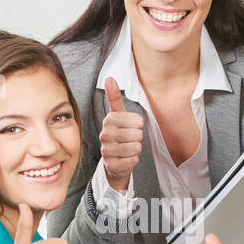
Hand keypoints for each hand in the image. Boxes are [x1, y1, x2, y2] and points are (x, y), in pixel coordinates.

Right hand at [99, 77, 143, 192]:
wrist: (113, 160)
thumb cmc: (119, 134)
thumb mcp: (119, 115)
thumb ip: (114, 97)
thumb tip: (109, 78)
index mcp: (109, 120)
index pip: (137, 120)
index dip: (139, 124)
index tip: (133, 126)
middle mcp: (105, 135)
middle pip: (137, 135)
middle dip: (138, 138)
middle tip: (131, 139)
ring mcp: (106, 151)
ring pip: (135, 148)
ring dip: (136, 149)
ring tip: (129, 148)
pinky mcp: (111, 165)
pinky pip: (131, 161)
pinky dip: (133, 160)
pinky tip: (127, 158)